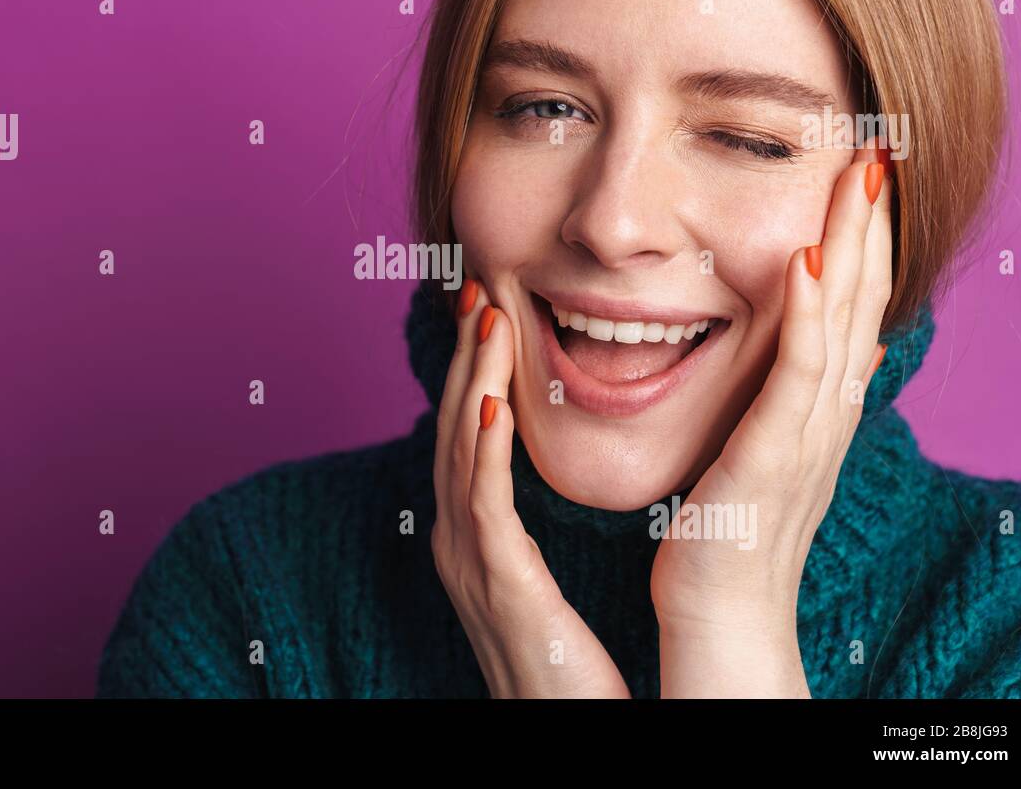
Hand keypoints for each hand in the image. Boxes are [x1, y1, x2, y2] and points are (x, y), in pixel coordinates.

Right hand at [431, 278, 630, 697]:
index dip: (471, 368)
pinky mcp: (499, 585)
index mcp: (473, 533)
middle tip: (476, 289)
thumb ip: (525, 526)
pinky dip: (483, 450)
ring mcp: (470, 562)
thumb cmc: (566, 664)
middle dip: (463, 356)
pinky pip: (485, 505)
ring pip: (462, 450)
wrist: (565, 732)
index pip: (465, 430)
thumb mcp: (538, 579)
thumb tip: (536, 475)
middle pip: (454, 425)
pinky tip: (491, 404)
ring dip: (472, 381)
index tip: (487, 308)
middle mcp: (458, 539)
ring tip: (486, 321)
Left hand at [649, 145, 892, 696]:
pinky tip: (807, 265)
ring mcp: (807, 434)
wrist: (720, 609)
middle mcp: (827, 412)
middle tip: (877, 148)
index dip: (864, 237)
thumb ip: (806, 393)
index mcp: (821, 404)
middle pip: (861, 299)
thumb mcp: (776, 447)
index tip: (862, 171)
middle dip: (869, 223)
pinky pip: (797, 379)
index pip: (853, 302)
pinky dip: (809, 320)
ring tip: (859, 178)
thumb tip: (850, 347)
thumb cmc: (736, 530)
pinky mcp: (773, 458)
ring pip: (842, 324)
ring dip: (852, 247)